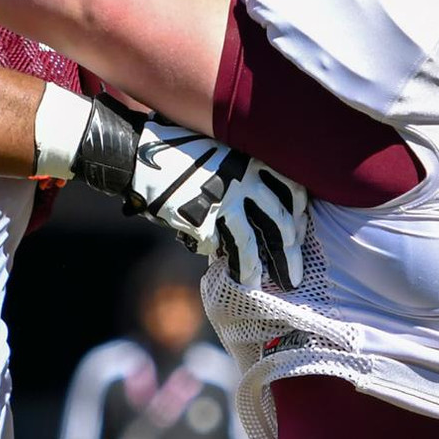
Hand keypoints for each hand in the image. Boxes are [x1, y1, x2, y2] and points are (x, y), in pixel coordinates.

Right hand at [129, 120, 306, 290]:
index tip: (298, 237)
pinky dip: (213, 254)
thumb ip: (245, 175)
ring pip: (250, 244)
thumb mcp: (223, 152)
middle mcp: (244, 180)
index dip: (298, 219)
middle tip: (294, 278)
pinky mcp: (200, 219)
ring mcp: (223, 201)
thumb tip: (263, 214)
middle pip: (279, 225)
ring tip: (259, 286)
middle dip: (289, 256)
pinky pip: (213, 246)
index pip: (293, 193)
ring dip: (256, 270)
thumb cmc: (182, 151)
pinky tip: (217, 265)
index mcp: (253, 161)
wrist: (139, 152)